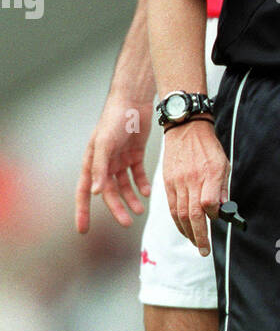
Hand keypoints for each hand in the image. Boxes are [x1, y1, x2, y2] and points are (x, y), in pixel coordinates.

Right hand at [75, 93, 153, 231]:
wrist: (134, 100)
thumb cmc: (114, 119)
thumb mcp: (105, 144)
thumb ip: (99, 168)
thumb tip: (95, 191)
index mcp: (91, 161)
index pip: (84, 191)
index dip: (83, 211)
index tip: (82, 229)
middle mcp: (104, 162)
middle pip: (108, 192)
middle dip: (116, 208)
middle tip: (126, 222)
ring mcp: (120, 159)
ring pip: (124, 186)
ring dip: (131, 199)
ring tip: (140, 210)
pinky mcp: (135, 154)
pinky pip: (137, 175)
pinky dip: (141, 184)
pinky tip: (147, 193)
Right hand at [162, 120, 229, 256]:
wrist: (185, 129)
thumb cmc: (207, 146)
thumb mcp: (223, 163)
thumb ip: (223, 187)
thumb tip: (223, 208)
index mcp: (209, 173)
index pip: (209, 203)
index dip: (213, 215)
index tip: (217, 219)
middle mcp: (192, 179)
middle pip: (193, 214)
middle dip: (199, 236)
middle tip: (204, 250)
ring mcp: (178, 182)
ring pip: (180, 214)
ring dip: (187, 232)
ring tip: (195, 243)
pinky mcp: (168, 183)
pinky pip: (171, 207)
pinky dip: (177, 221)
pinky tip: (183, 229)